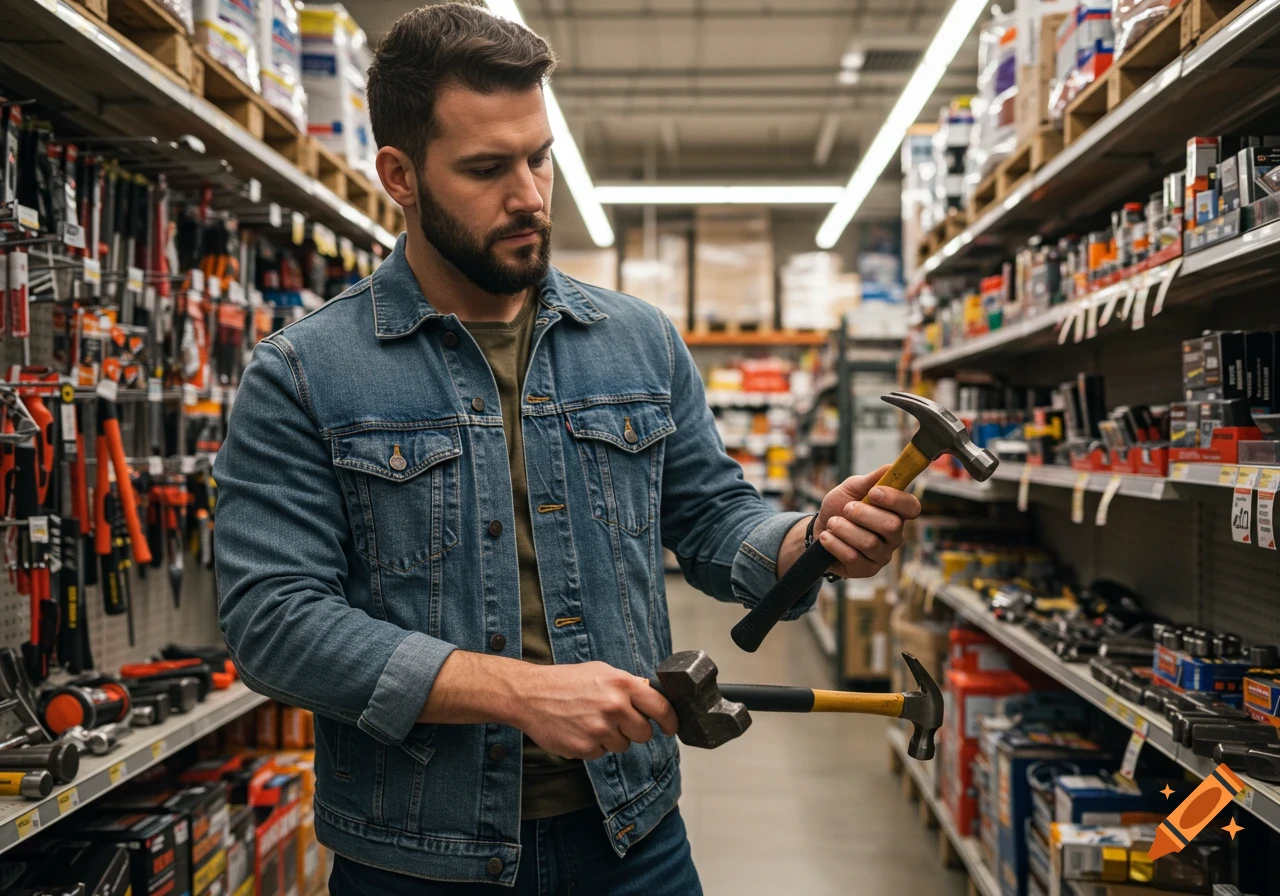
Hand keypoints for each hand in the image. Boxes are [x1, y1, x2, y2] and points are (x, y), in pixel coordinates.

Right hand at [512, 661, 678, 760]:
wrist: (531, 694)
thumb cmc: (566, 681)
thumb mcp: (601, 672)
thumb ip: (628, 686)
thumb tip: (651, 700)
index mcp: (622, 684)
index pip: (660, 707)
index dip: (670, 721)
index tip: (670, 727)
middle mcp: (614, 707)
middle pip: (644, 733)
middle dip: (635, 730)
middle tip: (616, 720)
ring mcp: (600, 729)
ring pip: (623, 746)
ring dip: (612, 738)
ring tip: (591, 721)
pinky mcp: (586, 748)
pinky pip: (602, 753)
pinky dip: (594, 746)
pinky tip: (579, 729)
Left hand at [814, 464, 921, 577]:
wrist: (818, 530)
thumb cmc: (839, 507)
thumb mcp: (850, 489)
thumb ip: (869, 480)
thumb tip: (889, 467)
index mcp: (896, 512)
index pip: (912, 507)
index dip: (895, 500)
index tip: (873, 493)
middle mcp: (894, 535)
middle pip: (891, 526)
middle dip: (863, 514)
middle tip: (846, 509)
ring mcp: (882, 555)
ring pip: (869, 543)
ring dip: (844, 529)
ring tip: (832, 523)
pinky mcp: (867, 569)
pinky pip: (853, 557)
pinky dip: (835, 543)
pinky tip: (827, 537)